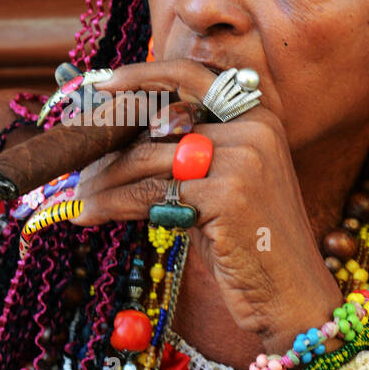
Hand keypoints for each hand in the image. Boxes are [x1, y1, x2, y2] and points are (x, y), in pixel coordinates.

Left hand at [71, 60, 343, 351]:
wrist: (292, 295)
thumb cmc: (250, 243)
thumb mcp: (223, 186)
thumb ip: (188, 154)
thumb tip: (121, 140)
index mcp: (258, 114)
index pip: (191, 74)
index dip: (142, 74)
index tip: (102, 84)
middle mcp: (254, 127)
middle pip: (158, 122)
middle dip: (109, 145)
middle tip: (76, 166)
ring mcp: (243, 158)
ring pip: (148, 158)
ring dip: (104, 181)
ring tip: (78, 198)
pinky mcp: (227, 193)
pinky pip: (152, 193)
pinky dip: (114, 205)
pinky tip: (91, 216)